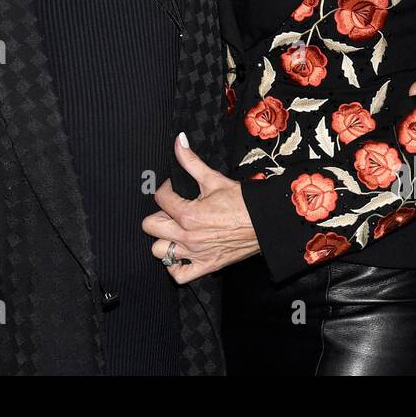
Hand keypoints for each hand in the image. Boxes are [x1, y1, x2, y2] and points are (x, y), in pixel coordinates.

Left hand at [142, 133, 260, 283]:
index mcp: (188, 214)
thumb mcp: (214, 178)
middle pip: (150, 227)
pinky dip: (175, 267)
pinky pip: (179, 275)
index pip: (160, 199)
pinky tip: (181, 253)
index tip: (173, 187)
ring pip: (159, 251)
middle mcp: (188, 237)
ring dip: (164, 240)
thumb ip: (191, 161)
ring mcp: (196, 254)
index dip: (165, 189)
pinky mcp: (206, 266)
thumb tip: (178, 141)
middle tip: (171, 210)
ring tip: (175, 230)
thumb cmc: (242, 202)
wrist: (265, 222)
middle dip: (159, 214)